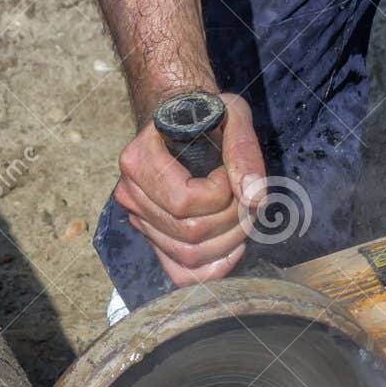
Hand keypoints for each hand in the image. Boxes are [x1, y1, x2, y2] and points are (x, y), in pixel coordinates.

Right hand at [113, 92, 267, 287]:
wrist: (180, 123)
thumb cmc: (205, 114)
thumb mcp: (231, 114)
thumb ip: (244, 149)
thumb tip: (254, 200)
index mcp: (139, 160)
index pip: (184, 202)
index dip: (222, 195)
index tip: (230, 174)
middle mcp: (130, 194)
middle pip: (189, 234)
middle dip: (231, 221)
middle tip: (245, 198)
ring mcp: (139, 219)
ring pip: (188, 256)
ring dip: (228, 242)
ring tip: (241, 215)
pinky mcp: (152, 237)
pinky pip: (180, 272)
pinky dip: (212, 268)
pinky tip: (232, 248)